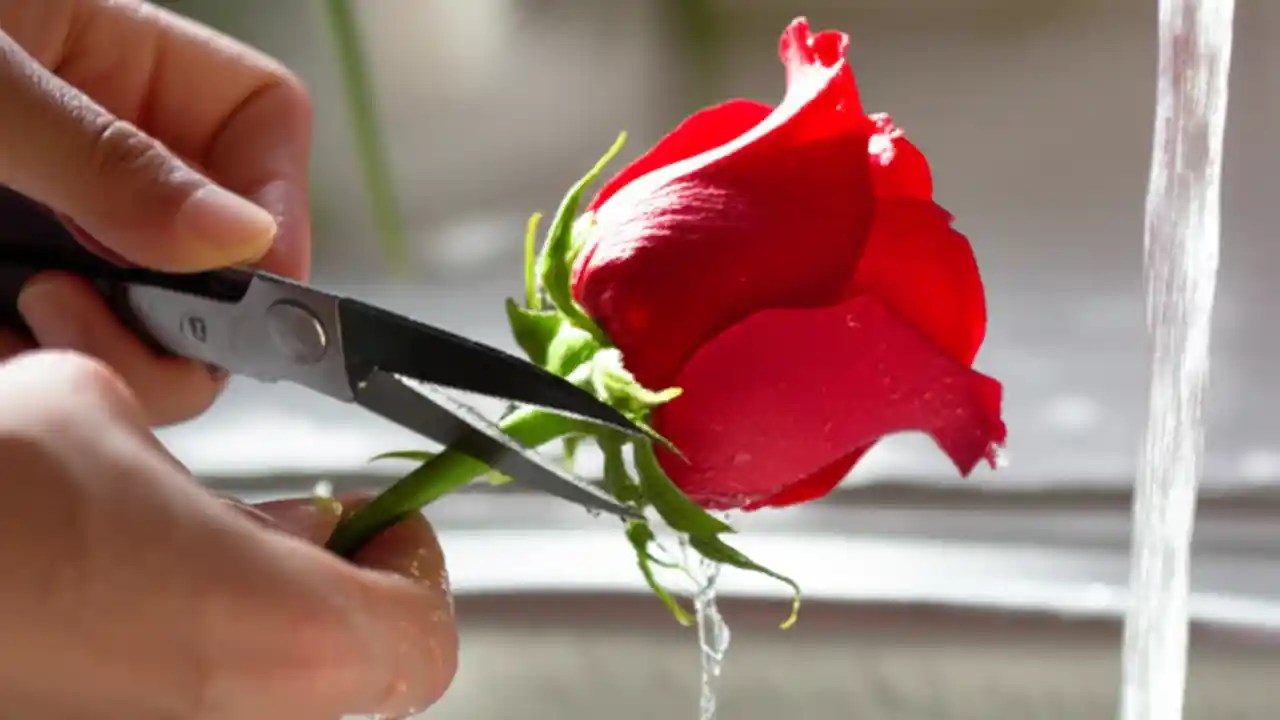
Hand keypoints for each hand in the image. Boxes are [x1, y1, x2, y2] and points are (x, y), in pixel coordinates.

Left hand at [0, 0, 312, 423]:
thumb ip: (108, 157)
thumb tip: (242, 239)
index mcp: (119, 66)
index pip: (263, 122)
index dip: (280, 201)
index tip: (255, 279)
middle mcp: (107, 155)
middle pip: (222, 251)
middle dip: (189, 313)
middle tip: (108, 324)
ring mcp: (59, 231)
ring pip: (153, 326)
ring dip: (114, 354)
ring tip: (29, 324)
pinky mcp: (10, 296)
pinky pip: (69, 358)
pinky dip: (44, 375)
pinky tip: (8, 360)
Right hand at [0, 351, 457, 718]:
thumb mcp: (97, 414)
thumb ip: (206, 469)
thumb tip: (257, 513)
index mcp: (280, 636)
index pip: (424, 634)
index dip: (409, 565)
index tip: (368, 519)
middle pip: (357, 676)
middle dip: (332, 594)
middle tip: (285, 534)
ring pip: (280, 695)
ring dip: (262, 625)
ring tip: (191, 558)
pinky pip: (199, 700)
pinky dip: (195, 654)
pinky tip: (129, 596)